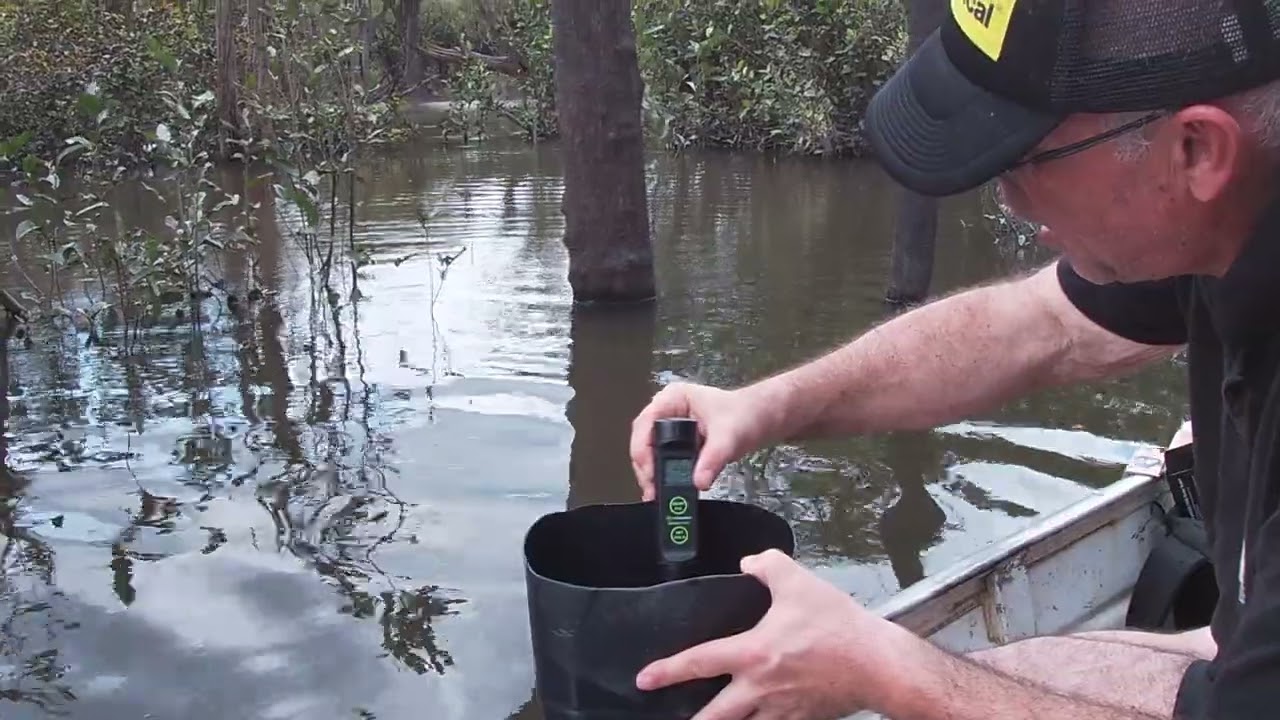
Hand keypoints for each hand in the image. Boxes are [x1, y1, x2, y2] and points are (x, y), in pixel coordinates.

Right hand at [629, 382, 777, 500]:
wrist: (763, 418)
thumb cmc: (747, 416)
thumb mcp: (729, 437)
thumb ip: (713, 459)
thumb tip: (698, 482)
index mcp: (674, 398)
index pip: (645, 423)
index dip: (642, 449)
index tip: (649, 472)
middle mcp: (667, 410)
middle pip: (643, 439)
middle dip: (645, 466)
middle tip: (652, 490)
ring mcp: (671, 425)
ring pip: (649, 451)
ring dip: (651, 473)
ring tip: (656, 495)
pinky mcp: (678, 441)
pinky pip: (662, 458)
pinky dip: (662, 474)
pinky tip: (664, 490)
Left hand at [634, 549, 899, 719]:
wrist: (878, 663)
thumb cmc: (838, 625)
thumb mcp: (798, 581)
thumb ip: (767, 565)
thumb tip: (748, 563)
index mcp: (754, 653)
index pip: (700, 662)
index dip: (668, 671)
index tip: (644, 680)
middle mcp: (761, 689)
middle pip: (715, 715)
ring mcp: (781, 710)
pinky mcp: (802, 719)